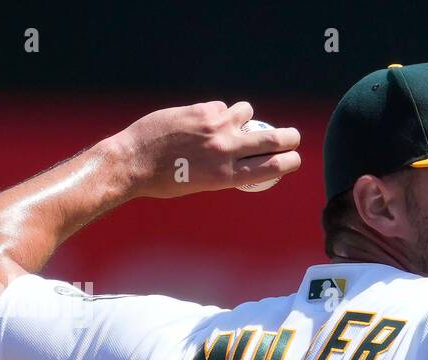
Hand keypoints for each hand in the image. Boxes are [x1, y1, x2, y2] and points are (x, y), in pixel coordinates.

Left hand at [106, 101, 300, 199]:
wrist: (133, 161)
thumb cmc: (165, 180)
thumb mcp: (203, 184)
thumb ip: (227, 169)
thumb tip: (245, 156)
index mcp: (228, 175)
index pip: (273, 166)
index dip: (290, 161)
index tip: (295, 158)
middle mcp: (225, 150)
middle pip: (271, 138)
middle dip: (288, 137)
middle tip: (292, 137)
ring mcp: (213, 128)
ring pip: (245, 112)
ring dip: (245, 117)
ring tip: (234, 122)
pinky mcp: (199, 110)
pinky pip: (220, 107)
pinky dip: (218, 112)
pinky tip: (202, 121)